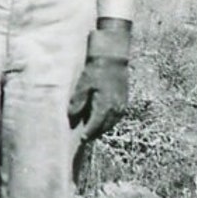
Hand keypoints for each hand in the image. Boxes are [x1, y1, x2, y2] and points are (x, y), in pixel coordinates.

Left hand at [68, 27, 129, 141]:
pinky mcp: (124, 101)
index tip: (81, 140)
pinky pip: (116, 117)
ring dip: (102, 128)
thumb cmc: (96, 70)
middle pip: (104, 127)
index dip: (88, 134)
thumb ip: (77, 102)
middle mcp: (115, 109)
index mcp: (105, 106)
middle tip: (85, 137)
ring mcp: (121, 105)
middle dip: (94, 133)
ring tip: (92, 130)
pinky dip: (108, 121)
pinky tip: (101, 118)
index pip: (95, 126)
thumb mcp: (83, 85)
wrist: (113, 57)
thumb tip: (72, 117)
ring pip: (111, 123)